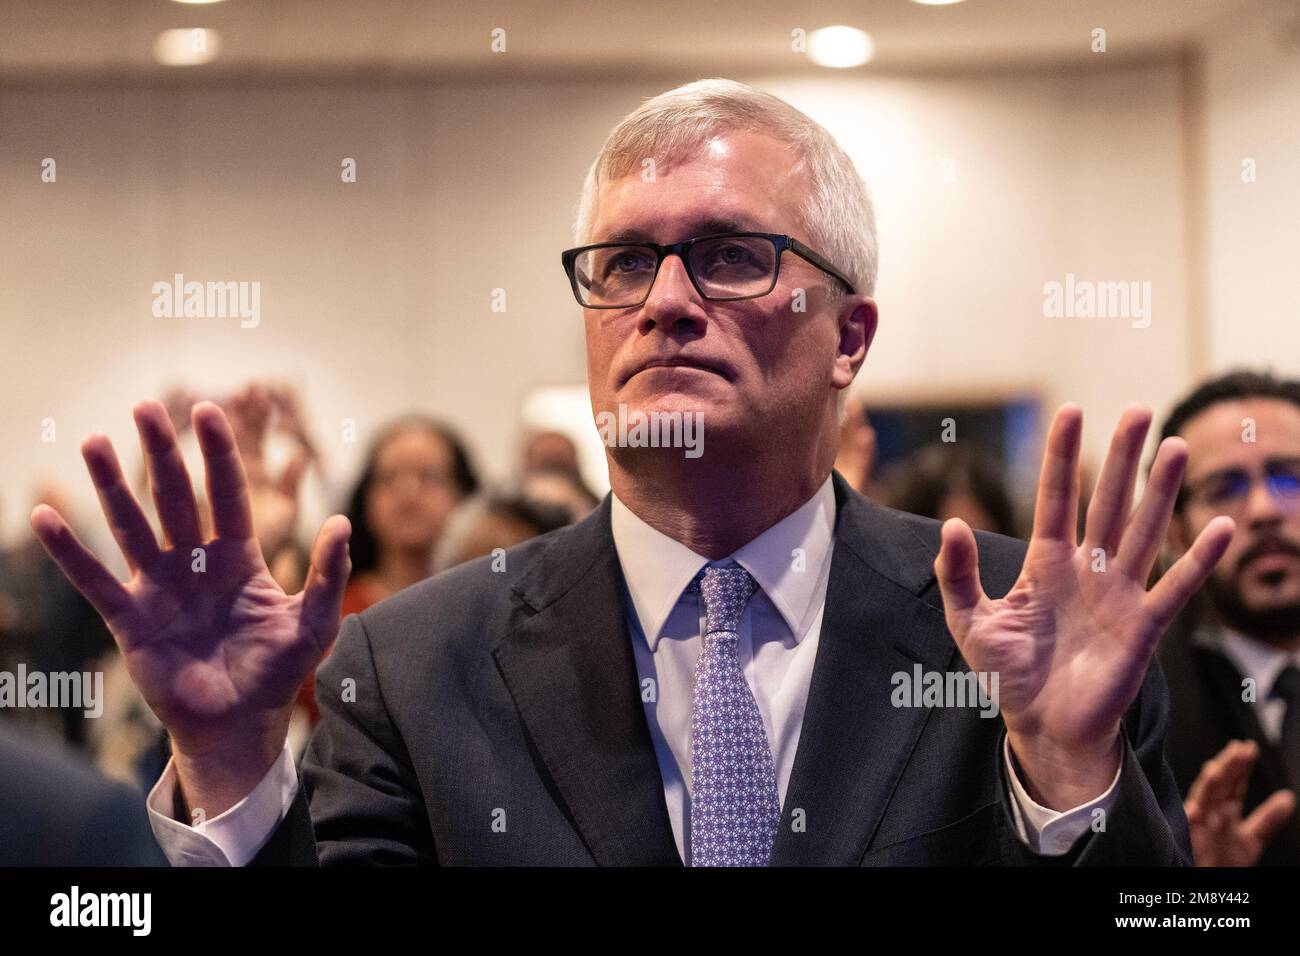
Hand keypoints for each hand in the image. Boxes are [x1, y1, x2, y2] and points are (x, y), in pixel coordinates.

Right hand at [30, 400, 350, 816]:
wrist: (240, 724)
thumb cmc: (278, 673)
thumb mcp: (314, 622)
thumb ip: (327, 574)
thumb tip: (344, 522)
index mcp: (240, 559)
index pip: (227, 494)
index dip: (218, 454)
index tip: (208, 412)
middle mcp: (196, 564)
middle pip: (175, 497)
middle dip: (162, 453)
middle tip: (144, 407)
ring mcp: (160, 588)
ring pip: (132, 526)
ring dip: (111, 486)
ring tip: (93, 441)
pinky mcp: (131, 619)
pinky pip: (94, 580)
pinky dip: (69, 551)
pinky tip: (45, 517)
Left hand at [935, 405, 1234, 809]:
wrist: (1043, 727)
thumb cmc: (1007, 674)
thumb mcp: (970, 621)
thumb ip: (959, 574)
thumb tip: (951, 522)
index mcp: (1045, 564)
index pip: (1057, 499)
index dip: (1062, 457)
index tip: (1071, 412)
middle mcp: (1087, 570)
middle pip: (1107, 502)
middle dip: (1122, 458)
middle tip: (1139, 410)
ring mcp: (1118, 595)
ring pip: (1142, 531)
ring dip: (1161, 491)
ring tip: (1175, 447)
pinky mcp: (1143, 627)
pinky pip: (1174, 588)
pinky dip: (1198, 560)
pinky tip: (1220, 527)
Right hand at [1185, 739, 1295, 865]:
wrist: (1207, 884)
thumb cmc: (1222, 862)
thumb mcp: (1251, 839)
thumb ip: (1268, 818)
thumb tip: (1288, 798)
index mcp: (1225, 813)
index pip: (1234, 785)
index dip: (1241, 767)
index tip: (1248, 748)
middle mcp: (1210, 815)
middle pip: (1220, 786)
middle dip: (1228, 767)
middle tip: (1240, 749)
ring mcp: (1198, 826)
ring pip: (1202, 801)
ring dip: (1208, 786)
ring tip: (1216, 769)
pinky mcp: (1188, 841)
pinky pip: (1187, 830)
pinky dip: (1188, 819)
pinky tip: (1194, 809)